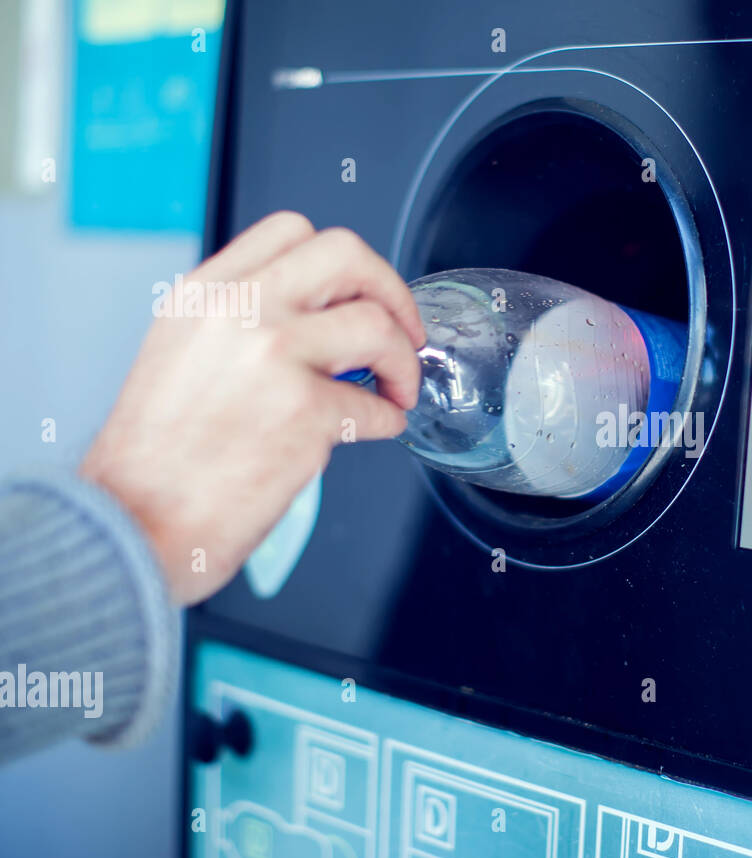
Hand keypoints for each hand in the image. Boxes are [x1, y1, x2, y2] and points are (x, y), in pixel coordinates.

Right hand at [80, 211, 424, 604]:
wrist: (133, 521)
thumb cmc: (155, 458)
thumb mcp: (181, 353)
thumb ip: (241, 322)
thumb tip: (318, 320)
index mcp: (204, 293)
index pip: (292, 231)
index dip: (346, 264)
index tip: (364, 295)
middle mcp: (238, 310)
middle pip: (347, 254)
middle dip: (394, 292)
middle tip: (406, 331)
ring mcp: (274, 355)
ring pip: (378, 324)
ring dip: (404, 362)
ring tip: (397, 389)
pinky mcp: (306, 411)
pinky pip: (377, 405)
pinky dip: (389, 419)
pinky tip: (375, 428)